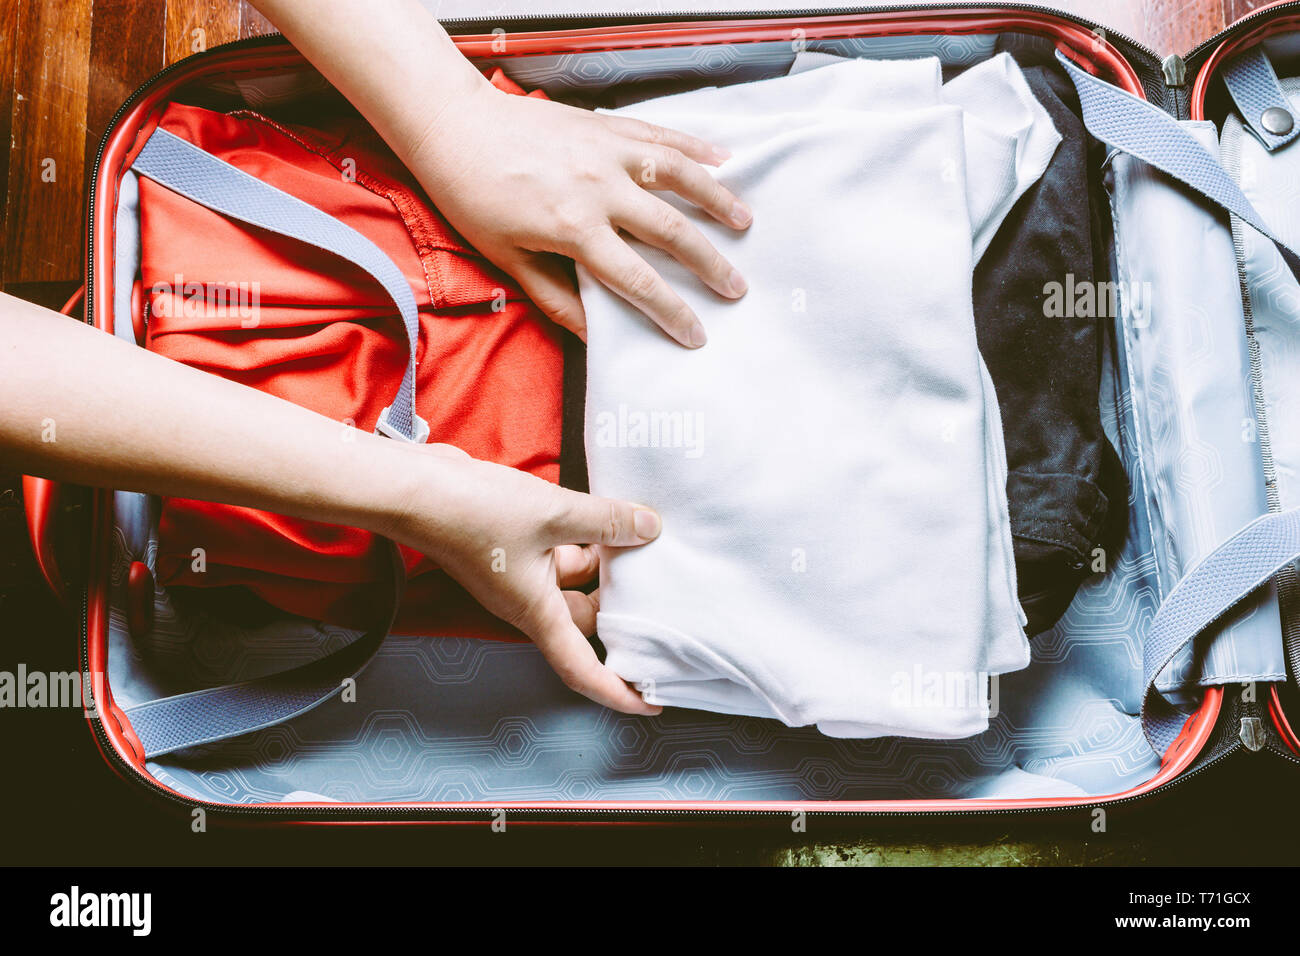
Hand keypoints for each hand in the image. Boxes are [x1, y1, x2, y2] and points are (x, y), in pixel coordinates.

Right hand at [385, 443, 661, 713]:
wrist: (415, 488)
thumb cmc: (473, 511)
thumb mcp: (553, 514)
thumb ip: (605, 522)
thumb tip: (650, 526)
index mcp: (537, 612)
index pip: (582, 669)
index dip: (619, 691)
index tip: (654, 700)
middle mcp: (528, 602)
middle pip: (585, 622)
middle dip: (620, 611)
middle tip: (666, 592)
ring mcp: (519, 575)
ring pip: (574, 584)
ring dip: (606, 566)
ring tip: (646, 538)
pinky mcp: (514, 547)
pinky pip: (559, 555)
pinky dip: (585, 541)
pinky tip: (609, 513)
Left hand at [406, 79, 751, 346]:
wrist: (453, 126)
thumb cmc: (473, 198)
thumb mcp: (508, 259)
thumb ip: (557, 298)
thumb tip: (594, 336)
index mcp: (575, 229)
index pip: (637, 280)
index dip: (671, 312)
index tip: (696, 335)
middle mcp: (600, 188)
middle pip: (671, 231)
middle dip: (709, 264)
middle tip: (737, 289)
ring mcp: (607, 151)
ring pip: (678, 176)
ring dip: (717, 200)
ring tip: (745, 223)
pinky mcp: (605, 124)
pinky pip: (660, 136)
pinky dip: (694, 147)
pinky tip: (721, 160)